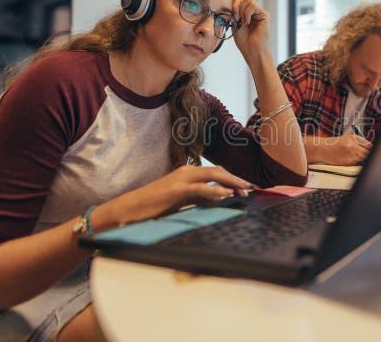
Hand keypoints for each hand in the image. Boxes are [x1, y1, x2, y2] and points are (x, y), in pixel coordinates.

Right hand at [109, 165, 250, 223]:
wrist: (129, 209)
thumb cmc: (154, 206)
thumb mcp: (181, 200)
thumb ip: (198, 197)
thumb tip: (218, 198)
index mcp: (188, 173)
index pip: (216, 172)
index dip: (232, 178)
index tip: (247, 187)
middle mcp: (186, 172)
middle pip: (218, 171)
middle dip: (236, 179)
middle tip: (251, 189)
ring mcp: (181, 179)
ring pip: (213, 176)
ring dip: (231, 183)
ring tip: (245, 190)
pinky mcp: (176, 190)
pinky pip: (200, 188)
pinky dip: (215, 191)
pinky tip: (226, 195)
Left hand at [232, 0, 269, 60]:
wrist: (251, 50)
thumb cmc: (243, 40)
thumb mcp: (234, 23)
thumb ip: (233, 12)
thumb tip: (230, 2)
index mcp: (245, 12)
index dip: (232, 5)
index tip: (231, 16)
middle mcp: (253, 11)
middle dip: (236, 6)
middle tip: (236, 18)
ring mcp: (259, 12)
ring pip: (248, 0)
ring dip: (241, 11)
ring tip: (242, 22)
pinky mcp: (264, 15)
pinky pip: (253, 5)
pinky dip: (247, 13)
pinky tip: (247, 22)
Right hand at [321, 134, 371, 165]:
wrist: (323, 148)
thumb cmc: (336, 143)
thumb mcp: (348, 138)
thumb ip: (360, 142)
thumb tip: (371, 148)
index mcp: (354, 138)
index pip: (369, 145)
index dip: (372, 149)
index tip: (373, 151)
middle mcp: (352, 146)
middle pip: (367, 153)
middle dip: (368, 155)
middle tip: (368, 155)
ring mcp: (349, 155)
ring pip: (362, 159)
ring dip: (362, 159)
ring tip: (355, 155)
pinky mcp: (347, 162)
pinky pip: (356, 163)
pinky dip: (355, 162)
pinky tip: (349, 158)